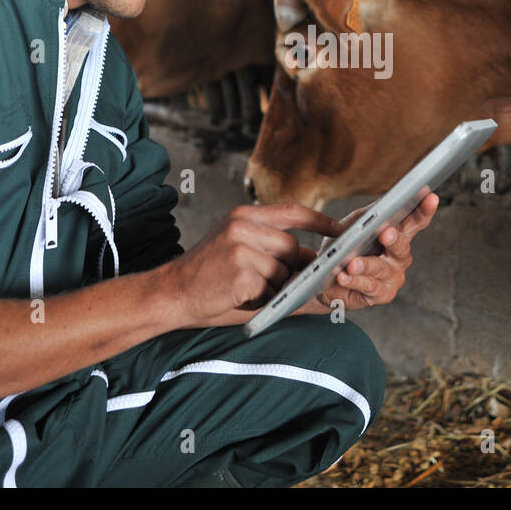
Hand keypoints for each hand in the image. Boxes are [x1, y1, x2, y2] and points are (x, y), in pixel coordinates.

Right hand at [162, 203, 342, 327]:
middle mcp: (242, 225)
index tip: (339, 230)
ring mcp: (240, 247)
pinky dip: (262, 298)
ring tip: (247, 290)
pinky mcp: (240, 271)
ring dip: (274, 286)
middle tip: (269, 284)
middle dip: (290, 269)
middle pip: (293, 247)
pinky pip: (271, 288)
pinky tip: (240, 296)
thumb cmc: (207, 277)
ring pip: (284, 269)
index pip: (292, 210)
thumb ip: (275, 252)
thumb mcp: (239, 253)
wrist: (170, 293)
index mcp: (244, 216)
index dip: (319, 220)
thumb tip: (317, 264)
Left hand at [293, 193, 439, 316]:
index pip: (415, 220)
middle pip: (402, 245)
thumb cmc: (343, 248)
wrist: (326, 278)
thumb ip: (369, 214)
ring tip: (352, 264)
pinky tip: (344, 276)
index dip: (424, 209)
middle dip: (394, 239)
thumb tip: (384, 202)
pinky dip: (355, 281)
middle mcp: (400, 255)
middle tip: (386, 233)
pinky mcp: (382, 294)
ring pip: (382, 268)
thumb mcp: (354, 225)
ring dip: (366, 265)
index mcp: (398, 234)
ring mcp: (393, 276)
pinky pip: (370, 286)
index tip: (430, 197)